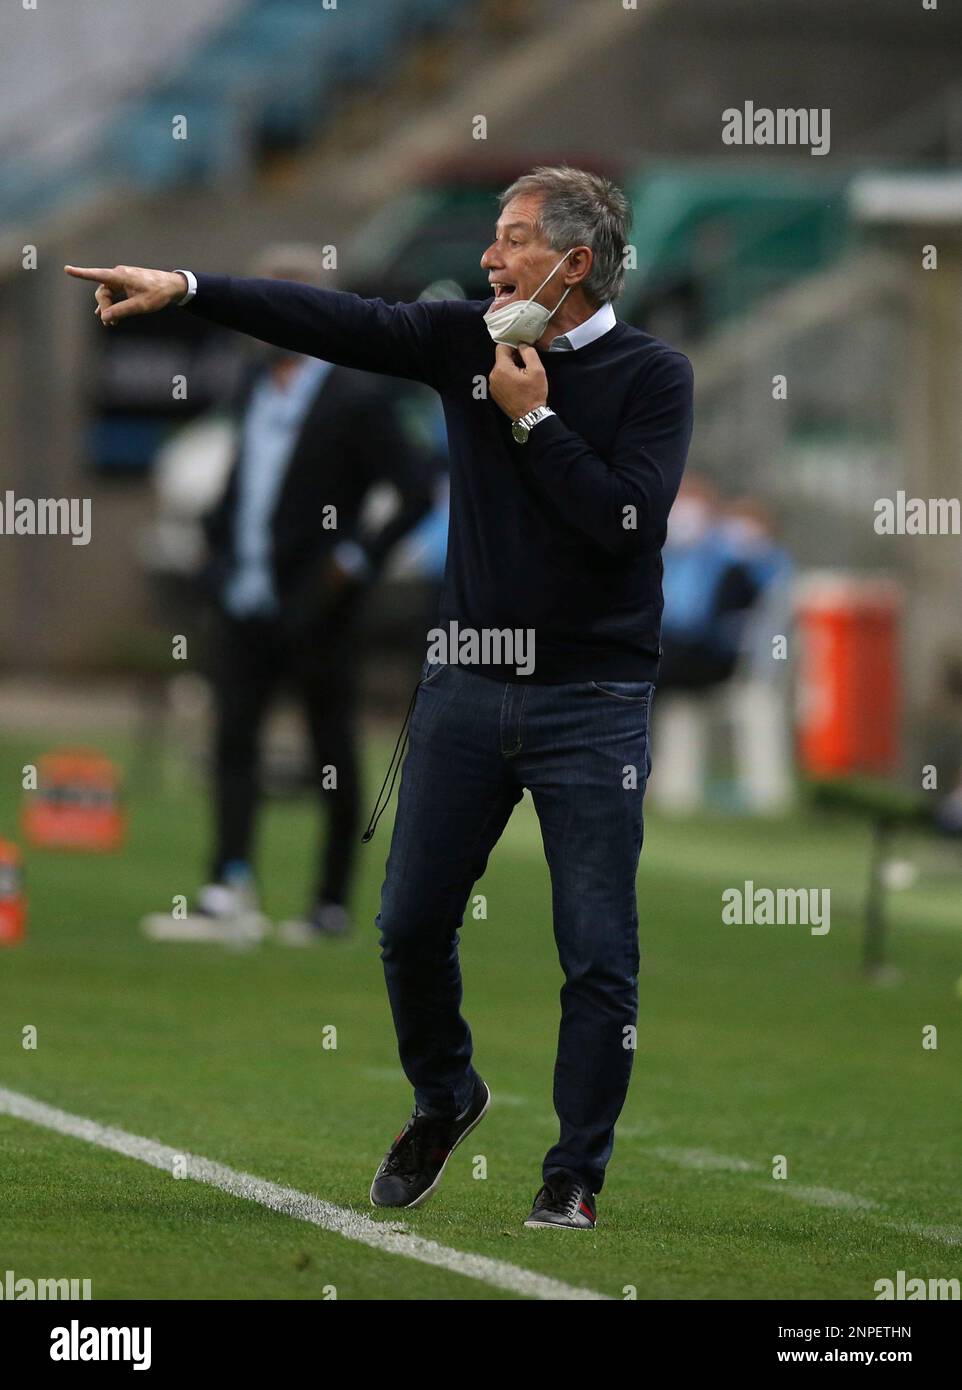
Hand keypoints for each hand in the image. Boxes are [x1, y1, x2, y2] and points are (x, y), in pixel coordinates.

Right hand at [63, 264, 187, 325]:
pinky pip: (114, 293)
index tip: (67, 269)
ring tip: (110, 323)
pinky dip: (112, 304)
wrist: (173, 286)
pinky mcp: (127, 283)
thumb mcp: (140, 305)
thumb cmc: (158, 293)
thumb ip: (121, 311)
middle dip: (104, 307)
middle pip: (102, 291)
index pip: (97, 275)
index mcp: (121, 276)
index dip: (81, 273)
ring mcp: (123, 278)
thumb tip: (104, 318)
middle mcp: (119, 275)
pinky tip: (108, 315)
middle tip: (110, 323)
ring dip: (108, 308)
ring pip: (108, 294)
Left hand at [488, 343, 547, 419]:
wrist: (530, 417)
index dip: (513, 346)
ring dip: (511, 368)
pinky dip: (508, 378)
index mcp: (501, 369)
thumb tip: (522, 345)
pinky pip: (500, 379)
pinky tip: (518, 385)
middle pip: (501, 358)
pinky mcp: (495, 393)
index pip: (502, 347)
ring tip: (523, 377)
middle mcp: (493, 376)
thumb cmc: (534, 394)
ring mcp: (493, 386)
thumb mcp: (537, 370)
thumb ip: (529, 352)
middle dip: (513, 358)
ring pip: (501, 368)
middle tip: (526, 366)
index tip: (523, 352)